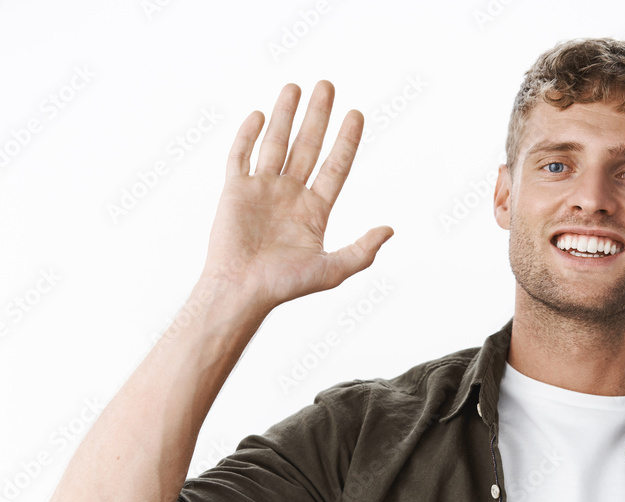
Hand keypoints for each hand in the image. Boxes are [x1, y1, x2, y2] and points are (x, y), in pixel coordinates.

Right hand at [202, 80, 392, 312]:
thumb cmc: (284, 286)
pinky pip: (241, 156)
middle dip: (318, 116)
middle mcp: (290, 194)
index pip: (335, 166)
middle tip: (327, 85)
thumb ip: (362, 251)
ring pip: (276, 143)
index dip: (347, 140)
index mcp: (314, 210)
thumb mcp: (333, 271)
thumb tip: (390, 230)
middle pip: (307, 146)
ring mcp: (262, 189)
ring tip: (295, 86)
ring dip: (285, 115)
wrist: (241, 292)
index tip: (357, 114)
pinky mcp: (235, 190)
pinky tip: (260, 115)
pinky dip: (248, 135)